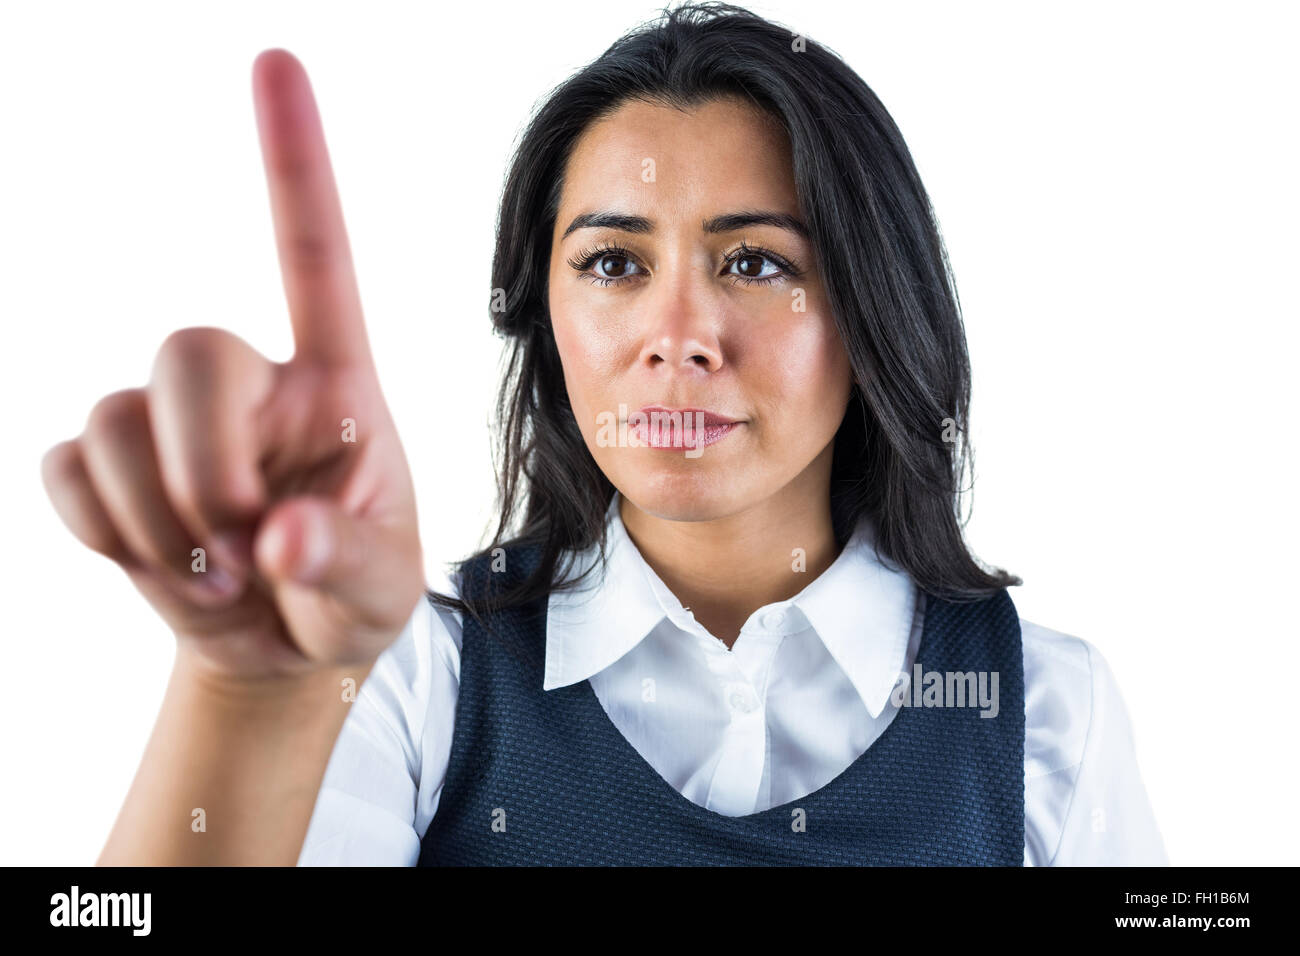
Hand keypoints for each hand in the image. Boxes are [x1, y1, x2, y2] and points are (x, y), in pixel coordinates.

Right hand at [41, 50, 423, 683]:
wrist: (285, 649)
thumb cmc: (349, 597)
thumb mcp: (382, 593)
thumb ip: (347, 563)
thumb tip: (283, 537)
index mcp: (338, 383)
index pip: (314, 256)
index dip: (293, 160)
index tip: (274, 59)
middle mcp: (251, 385)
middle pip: (188, 345)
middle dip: (202, 460)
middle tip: (240, 546)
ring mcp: (173, 423)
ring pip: (113, 417)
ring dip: (157, 519)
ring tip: (220, 576)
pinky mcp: (112, 470)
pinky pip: (65, 471)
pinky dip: (106, 532)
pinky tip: (165, 566)